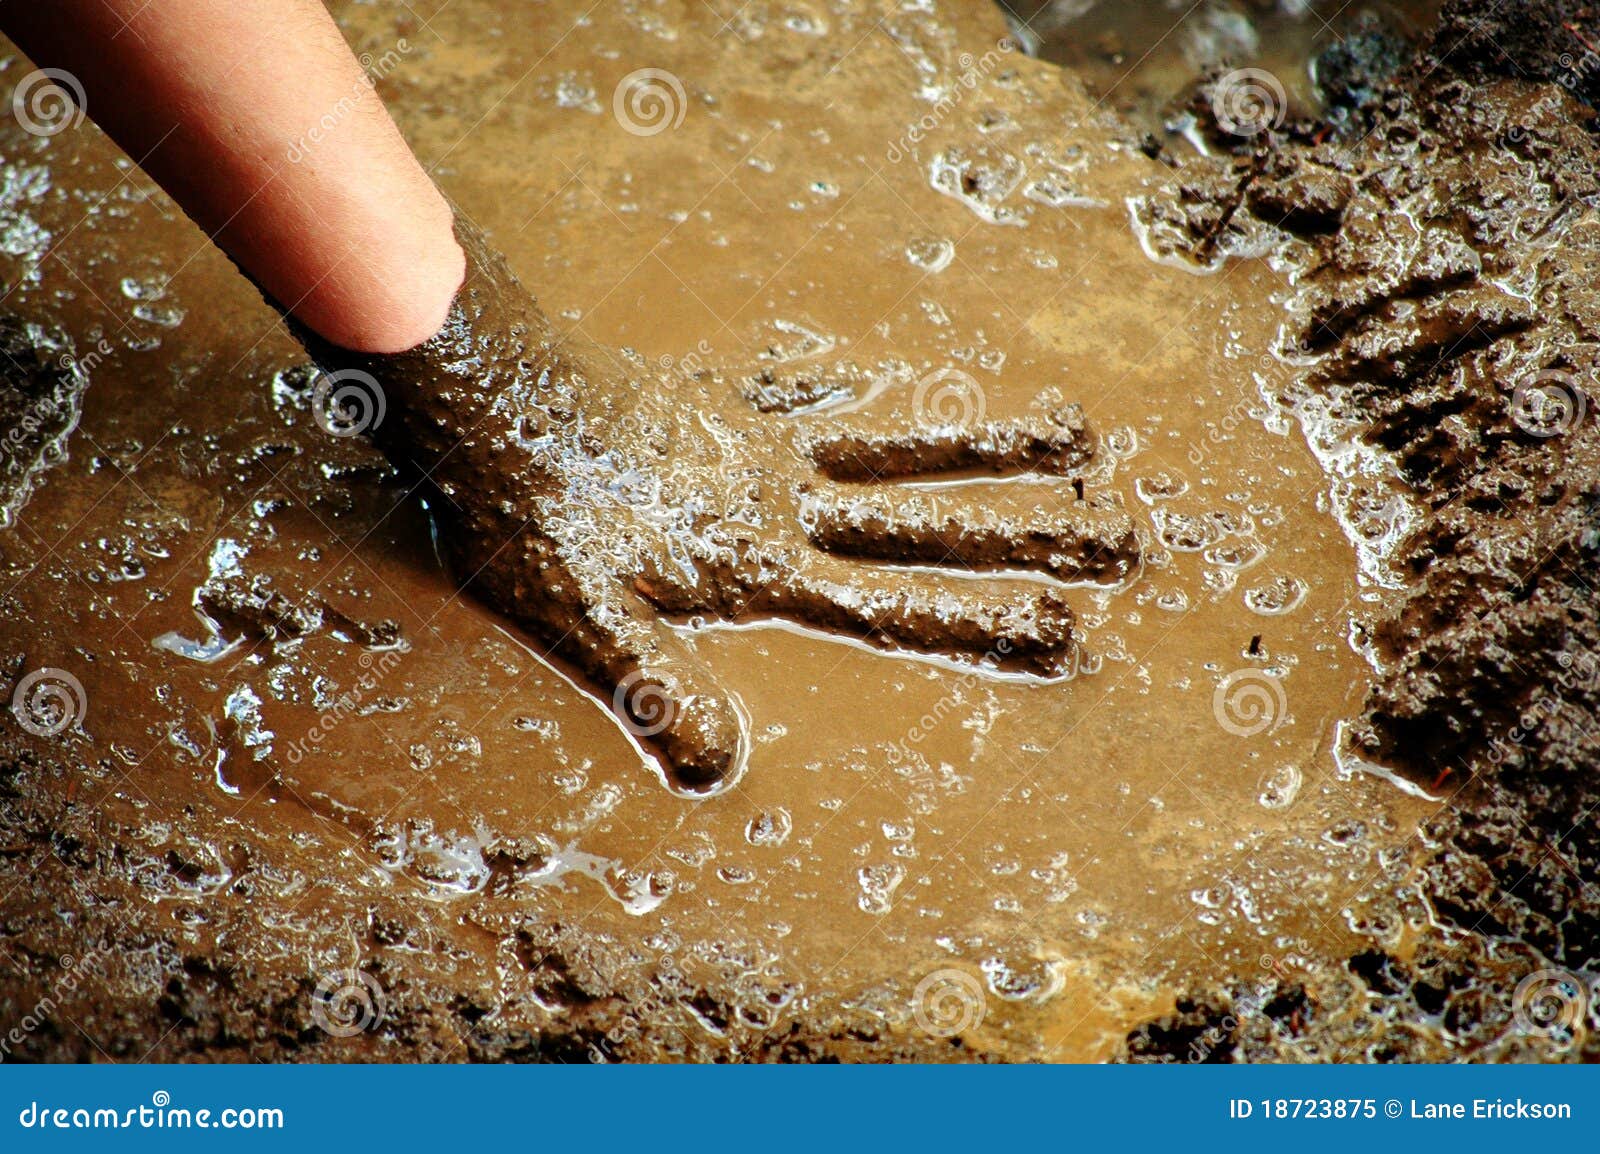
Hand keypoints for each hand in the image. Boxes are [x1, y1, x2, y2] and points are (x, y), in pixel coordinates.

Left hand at [302, 219, 1138, 789]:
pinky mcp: (731, 405)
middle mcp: (783, 503)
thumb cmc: (526, 517)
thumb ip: (653, 684)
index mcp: (761, 565)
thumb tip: (719, 767)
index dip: (979, 618)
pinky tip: (901, 378)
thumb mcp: (578, 620)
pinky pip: (818, 391)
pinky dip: (866, 389)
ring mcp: (765, 448)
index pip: (891, 603)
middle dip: (1029, 534)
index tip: (1067, 628)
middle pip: (927, 524)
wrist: (495, 395)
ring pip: (897, 447)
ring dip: (985, 444)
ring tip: (1072, 430)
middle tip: (1123, 534)